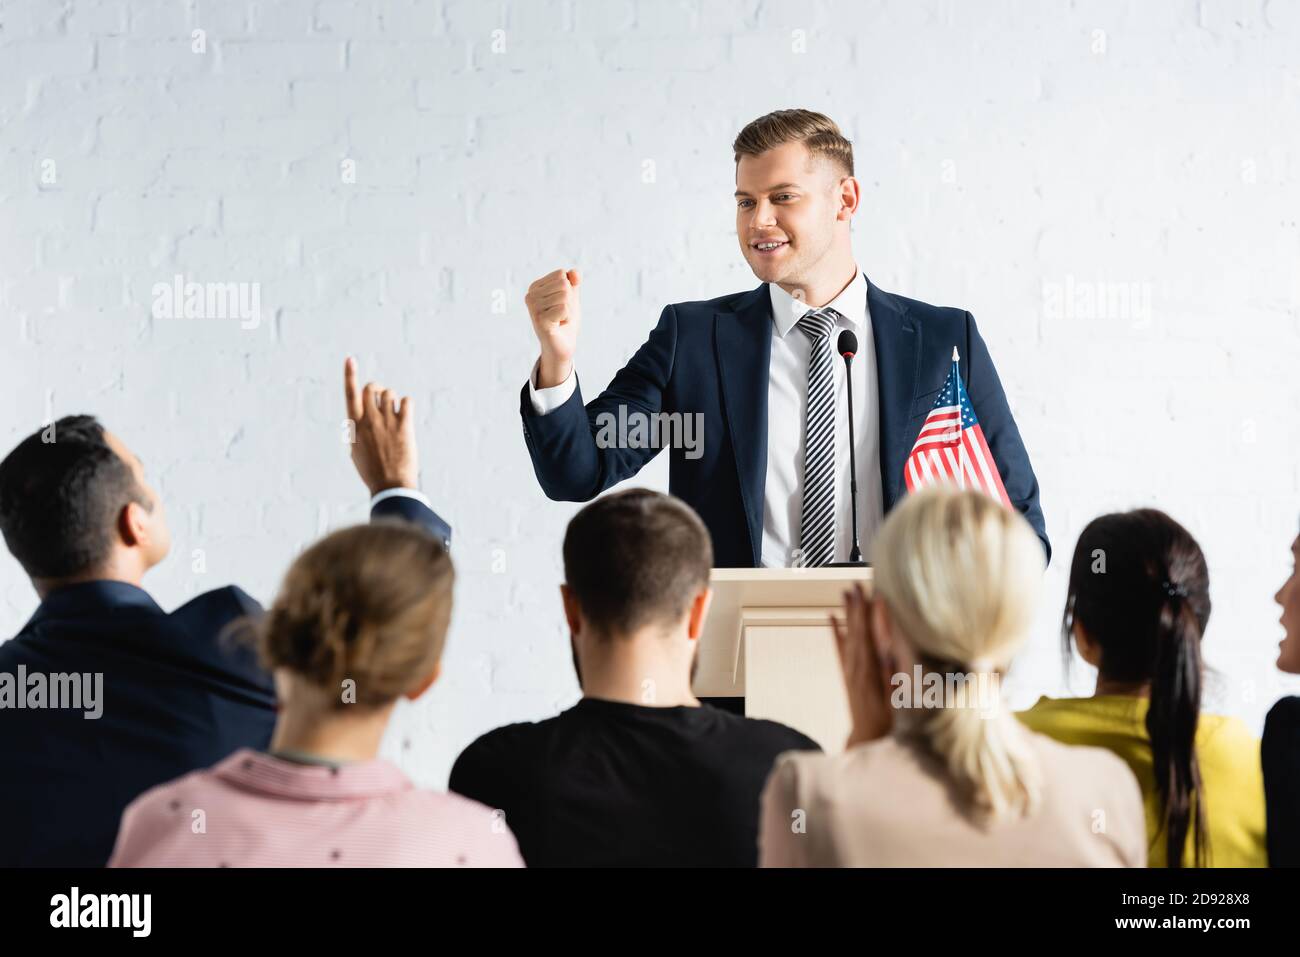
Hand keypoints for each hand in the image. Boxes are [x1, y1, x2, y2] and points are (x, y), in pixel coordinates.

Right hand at [344, 357, 418, 494]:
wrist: (389, 485)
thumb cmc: (372, 470)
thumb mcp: (356, 450)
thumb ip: (358, 430)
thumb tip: (361, 418)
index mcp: (355, 425)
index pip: (350, 395)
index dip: (350, 375)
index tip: (350, 359)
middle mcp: (369, 420)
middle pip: (372, 388)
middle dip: (377, 388)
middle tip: (381, 399)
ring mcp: (387, 421)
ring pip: (389, 393)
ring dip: (392, 398)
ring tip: (394, 412)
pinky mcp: (403, 426)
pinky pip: (406, 401)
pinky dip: (406, 404)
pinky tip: (405, 415)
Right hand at [524, 267, 580, 387]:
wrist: (562, 346)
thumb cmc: (565, 320)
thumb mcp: (571, 296)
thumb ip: (573, 281)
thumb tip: (575, 273)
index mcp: (535, 287)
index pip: (562, 274)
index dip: (569, 290)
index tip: (561, 304)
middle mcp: (530, 296)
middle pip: (564, 284)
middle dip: (570, 301)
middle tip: (561, 314)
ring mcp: (533, 308)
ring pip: (565, 296)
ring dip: (569, 311)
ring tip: (560, 320)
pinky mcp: (540, 320)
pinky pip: (564, 308)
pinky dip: (567, 318)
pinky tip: (558, 325)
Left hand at [830, 583, 893, 747]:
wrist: (867, 734)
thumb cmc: (886, 718)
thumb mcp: (893, 700)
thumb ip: (889, 678)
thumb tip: (888, 655)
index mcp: (869, 671)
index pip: (869, 637)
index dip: (870, 616)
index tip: (872, 595)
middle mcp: (856, 667)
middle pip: (856, 631)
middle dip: (856, 607)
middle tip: (856, 584)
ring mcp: (849, 668)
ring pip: (847, 635)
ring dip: (846, 613)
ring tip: (845, 592)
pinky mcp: (845, 672)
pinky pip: (839, 647)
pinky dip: (835, 631)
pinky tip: (831, 616)